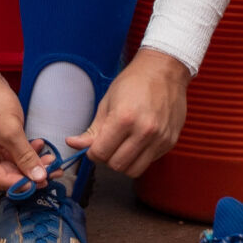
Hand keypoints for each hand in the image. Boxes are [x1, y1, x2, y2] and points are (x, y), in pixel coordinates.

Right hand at [0, 61, 49, 191]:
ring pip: (10, 165)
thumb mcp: (11, 131)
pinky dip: (23, 152)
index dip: (25, 184)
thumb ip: (25, 157)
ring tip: (49, 159)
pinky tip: (37, 147)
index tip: (45, 181)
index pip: (2, 181)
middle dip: (30, 173)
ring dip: (30, 162)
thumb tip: (38, 177)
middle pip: (7, 175)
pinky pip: (9, 154)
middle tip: (52, 171)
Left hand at [68, 49, 189, 176]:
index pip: (101, 153)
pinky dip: (139, 157)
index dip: (93, 153)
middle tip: (108, 146)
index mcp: (124, 118)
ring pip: (134, 170)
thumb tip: (73, 144)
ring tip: (122, 147)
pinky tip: (137, 141)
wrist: (164, 71)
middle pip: (117, 165)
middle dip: (107, 159)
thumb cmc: (134, 82)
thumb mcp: (107, 102)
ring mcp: (160, 138)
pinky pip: (149, 162)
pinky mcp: (170, 142)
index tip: (94, 146)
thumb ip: (92, 130)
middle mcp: (144, 131)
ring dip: (124, 163)